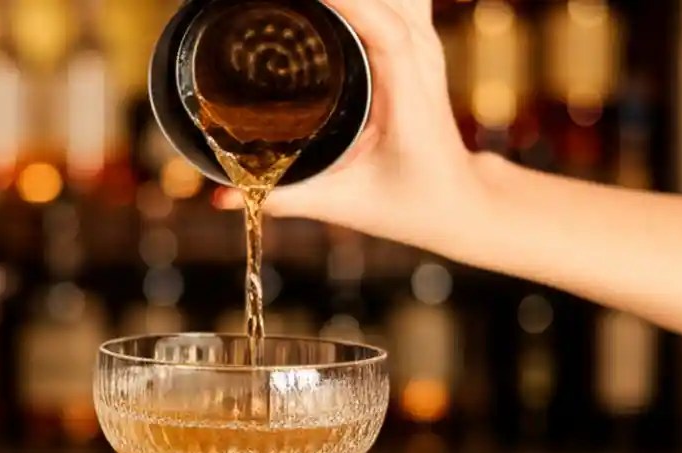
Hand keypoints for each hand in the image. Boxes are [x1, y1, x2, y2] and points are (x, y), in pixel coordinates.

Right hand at [216, 0, 484, 249]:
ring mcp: (423, 42)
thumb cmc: (410, 204)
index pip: (382, 26)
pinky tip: (327, 1)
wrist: (458, 200)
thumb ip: (285, 198)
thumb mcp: (345, 203)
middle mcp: (420, 57)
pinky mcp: (416, 37)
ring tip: (300, 0)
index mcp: (409, 95)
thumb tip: (222, 198)